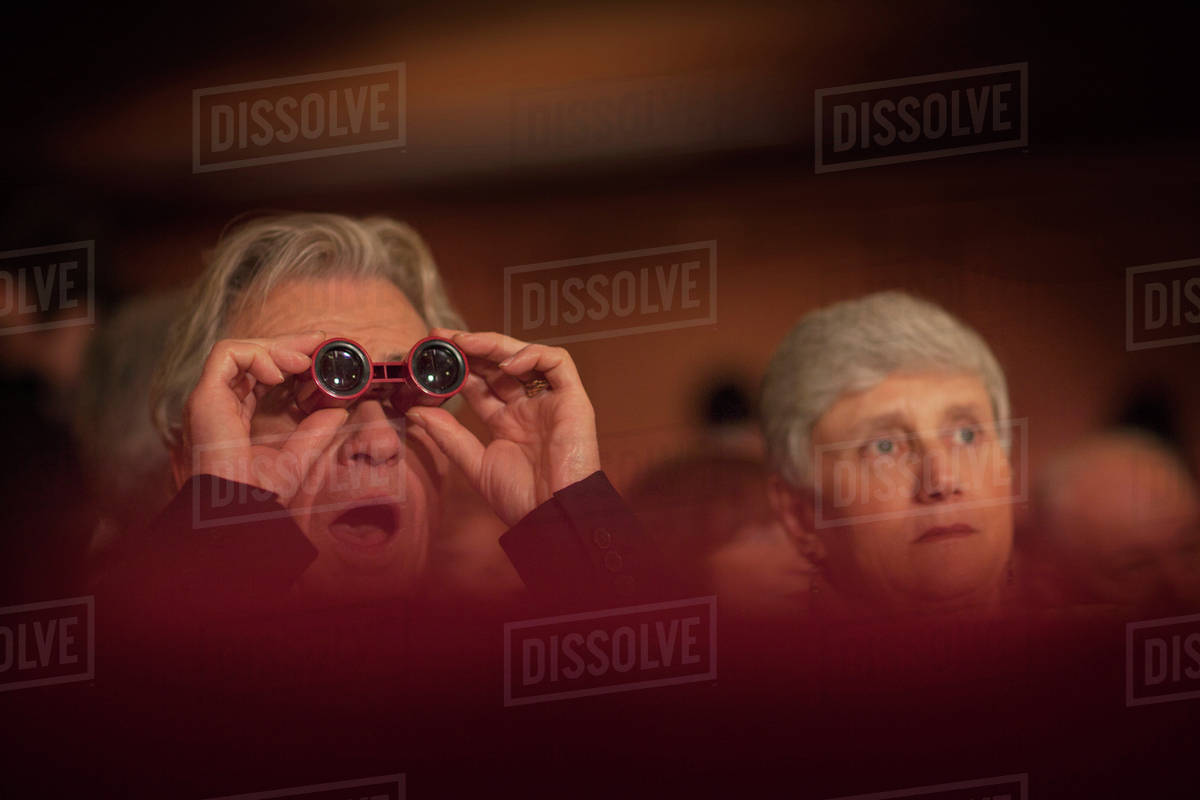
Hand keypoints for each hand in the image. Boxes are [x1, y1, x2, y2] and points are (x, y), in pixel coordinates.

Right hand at [174, 331, 349, 503]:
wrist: (235, 511)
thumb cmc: (257, 495)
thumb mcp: (297, 457)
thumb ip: (315, 431)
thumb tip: (339, 411)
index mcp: (233, 416)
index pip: (259, 375)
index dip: (287, 358)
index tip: (318, 351)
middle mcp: (218, 404)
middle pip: (250, 357)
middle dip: (286, 344)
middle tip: (319, 340)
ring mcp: (209, 398)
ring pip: (237, 349)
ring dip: (274, 347)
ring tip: (303, 361)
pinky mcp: (205, 396)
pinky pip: (226, 355)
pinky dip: (256, 354)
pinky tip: (280, 372)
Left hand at [404, 329, 600, 525]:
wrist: (554, 515)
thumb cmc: (521, 499)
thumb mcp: (476, 465)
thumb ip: (449, 436)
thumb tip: (417, 411)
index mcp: (507, 422)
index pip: (480, 384)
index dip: (458, 367)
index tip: (430, 355)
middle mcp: (528, 407)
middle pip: (499, 365)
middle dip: (471, 347)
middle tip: (440, 337)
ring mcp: (551, 401)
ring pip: (526, 356)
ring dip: (495, 345)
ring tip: (465, 343)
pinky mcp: (573, 399)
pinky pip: (558, 362)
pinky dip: (532, 355)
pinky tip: (506, 364)